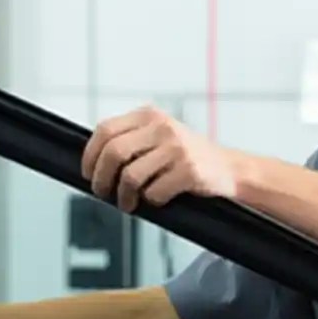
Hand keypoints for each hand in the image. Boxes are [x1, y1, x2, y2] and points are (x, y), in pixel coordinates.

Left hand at [81, 105, 240, 211]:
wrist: (229, 168)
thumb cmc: (188, 157)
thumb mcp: (159, 136)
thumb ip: (131, 140)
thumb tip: (93, 164)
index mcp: (150, 115)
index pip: (105, 130)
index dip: (90, 155)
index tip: (88, 173)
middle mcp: (162, 127)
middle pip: (114, 153)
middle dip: (102, 179)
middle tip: (103, 192)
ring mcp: (177, 148)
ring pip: (131, 176)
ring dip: (124, 197)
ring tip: (128, 203)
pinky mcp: (189, 170)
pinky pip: (154, 192)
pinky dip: (150, 201)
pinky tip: (156, 199)